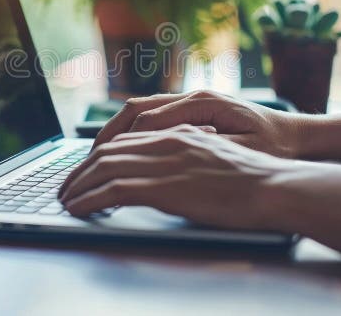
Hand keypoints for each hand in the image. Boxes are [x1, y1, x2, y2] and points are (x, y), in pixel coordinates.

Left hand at [59, 125, 292, 229]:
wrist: (275, 186)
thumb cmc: (254, 178)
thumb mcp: (216, 156)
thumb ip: (188, 156)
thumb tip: (169, 170)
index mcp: (178, 132)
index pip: (125, 139)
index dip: (99, 155)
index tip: (86, 171)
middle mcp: (166, 141)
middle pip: (108, 150)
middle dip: (80, 170)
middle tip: (66, 187)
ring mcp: (164, 162)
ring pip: (104, 167)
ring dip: (78, 184)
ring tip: (65, 200)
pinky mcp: (164, 186)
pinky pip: (113, 189)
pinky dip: (90, 198)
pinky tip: (79, 209)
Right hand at [93, 90, 305, 159]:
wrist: (299, 136)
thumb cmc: (276, 148)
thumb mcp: (244, 154)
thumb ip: (206, 150)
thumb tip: (168, 152)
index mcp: (204, 104)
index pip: (149, 121)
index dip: (122, 144)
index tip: (101, 164)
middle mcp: (194, 96)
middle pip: (137, 109)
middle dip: (109, 135)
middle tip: (87, 161)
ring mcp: (192, 101)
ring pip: (141, 110)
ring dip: (118, 131)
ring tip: (97, 156)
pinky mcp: (194, 110)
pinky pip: (153, 116)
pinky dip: (133, 132)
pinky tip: (124, 150)